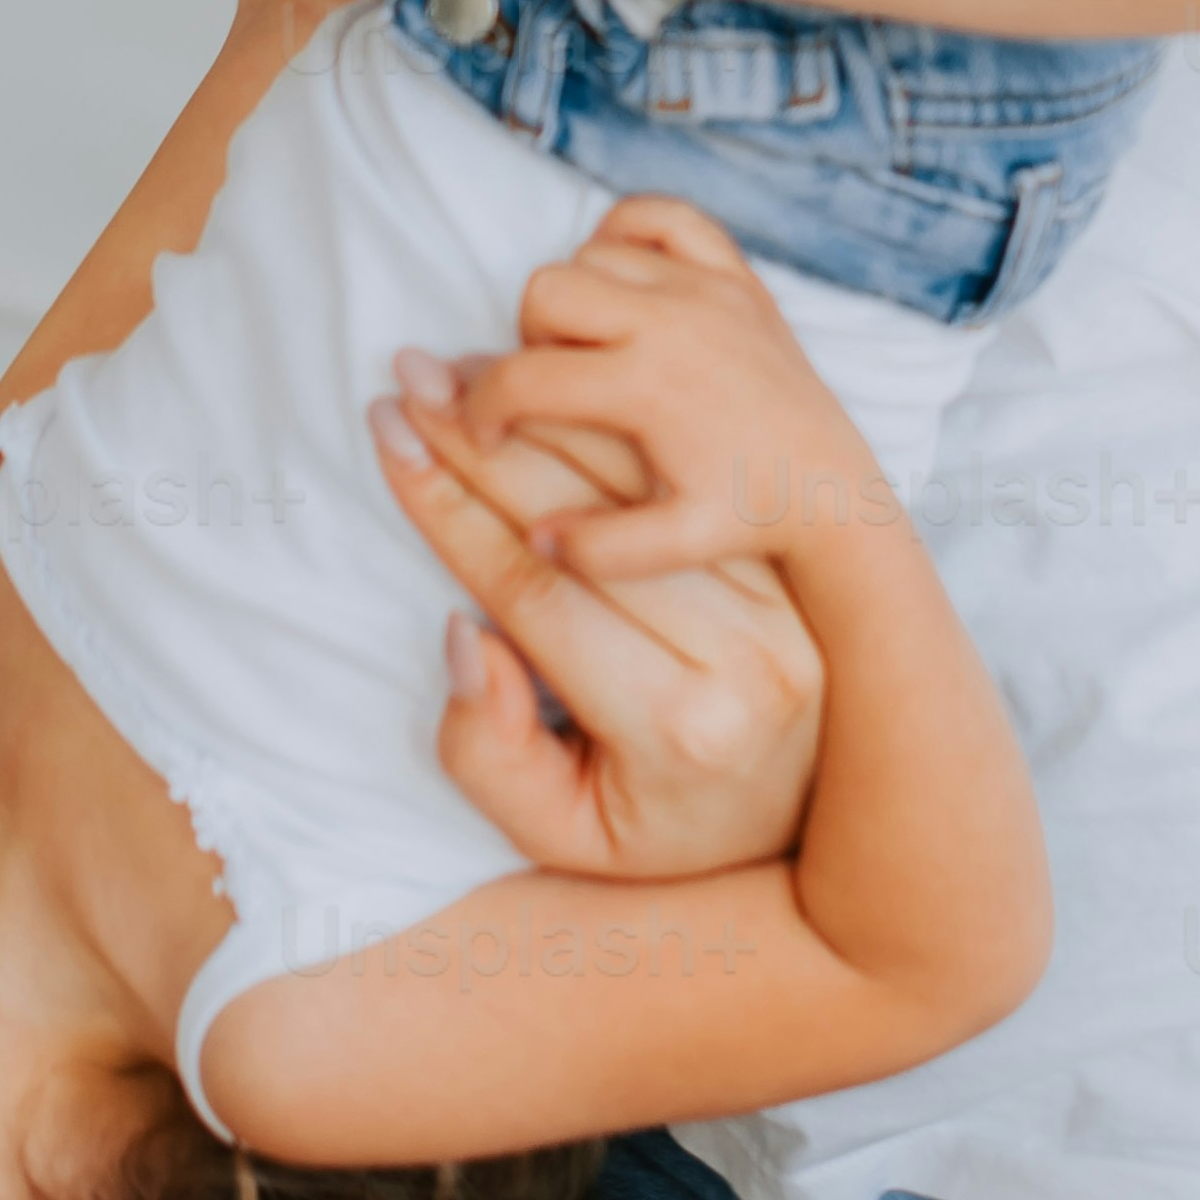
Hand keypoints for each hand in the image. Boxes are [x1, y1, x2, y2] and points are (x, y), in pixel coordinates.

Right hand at [369, 367, 826, 878]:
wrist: (810, 820)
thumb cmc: (659, 828)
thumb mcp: (562, 835)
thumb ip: (490, 753)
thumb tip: (461, 636)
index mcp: (676, 723)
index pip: (530, 591)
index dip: (447, 510)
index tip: (389, 443)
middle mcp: (745, 651)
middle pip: (581, 516)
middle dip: (478, 440)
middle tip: (410, 380)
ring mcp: (785, 598)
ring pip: (640, 472)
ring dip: (544, 406)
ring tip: (465, 364)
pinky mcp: (797, 561)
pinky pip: (688, 467)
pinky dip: (617, 414)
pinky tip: (561, 367)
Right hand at [417, 197, 906, 588]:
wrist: (833, 489)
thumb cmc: (751, 516)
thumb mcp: (675, 545)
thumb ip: (599, 549)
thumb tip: (533, 536)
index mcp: (647, 386)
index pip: (522, 376)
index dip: (480, 408)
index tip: (483, 434)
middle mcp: (672, 320)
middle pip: (544, 290)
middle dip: (526, 343)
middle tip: (551, 390)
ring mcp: (707, 286)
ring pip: (592, 253)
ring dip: (574, 298)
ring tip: (592, 352)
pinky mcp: (735, 273)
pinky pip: (661, 215)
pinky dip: (628, 234)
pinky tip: (628, 289)